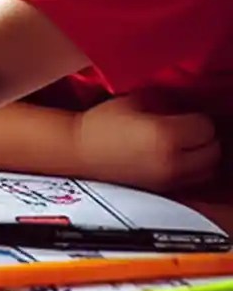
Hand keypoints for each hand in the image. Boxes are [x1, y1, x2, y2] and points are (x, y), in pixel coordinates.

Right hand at [75, 94, 219, 190]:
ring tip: (188, 145)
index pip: (206, 127)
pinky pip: (193, 181)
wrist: (77, 152)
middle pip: (213, 151)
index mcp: (165, 135)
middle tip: (190, 129)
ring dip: (203, 156)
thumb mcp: (134, 101)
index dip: (197, 118)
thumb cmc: (100, 124)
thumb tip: (187, 102)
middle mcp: (171, 161)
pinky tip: (178, 158)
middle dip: (205, 138)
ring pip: (208, 170)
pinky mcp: (161, 189)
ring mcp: (167, 179)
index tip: (186, 115)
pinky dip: (193, 170)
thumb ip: (166, 100)